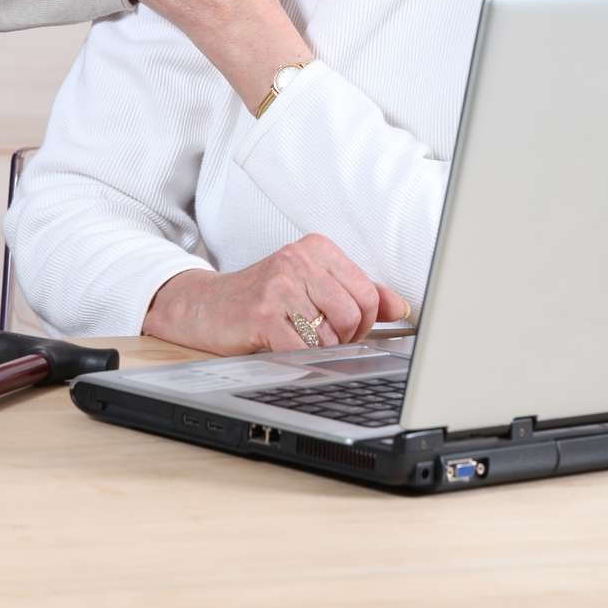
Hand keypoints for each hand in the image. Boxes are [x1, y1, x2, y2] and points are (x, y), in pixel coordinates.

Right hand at [143, 235, 409, 354]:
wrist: (205, 306)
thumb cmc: (262, 297)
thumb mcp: (312, 284)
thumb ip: (358, 292)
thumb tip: (402, 307)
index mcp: (317, 247)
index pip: (369, 291)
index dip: (366, 321)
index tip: (348, 328)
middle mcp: (300, 259)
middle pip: (355, 313)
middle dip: (347, 338)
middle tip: (324, 340)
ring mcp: (280, 285)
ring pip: (332, 334)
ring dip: (322, 350)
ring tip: (300, 341)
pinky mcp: (263, 314)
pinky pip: (304, 349)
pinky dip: (302, 359)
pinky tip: (286, 349)